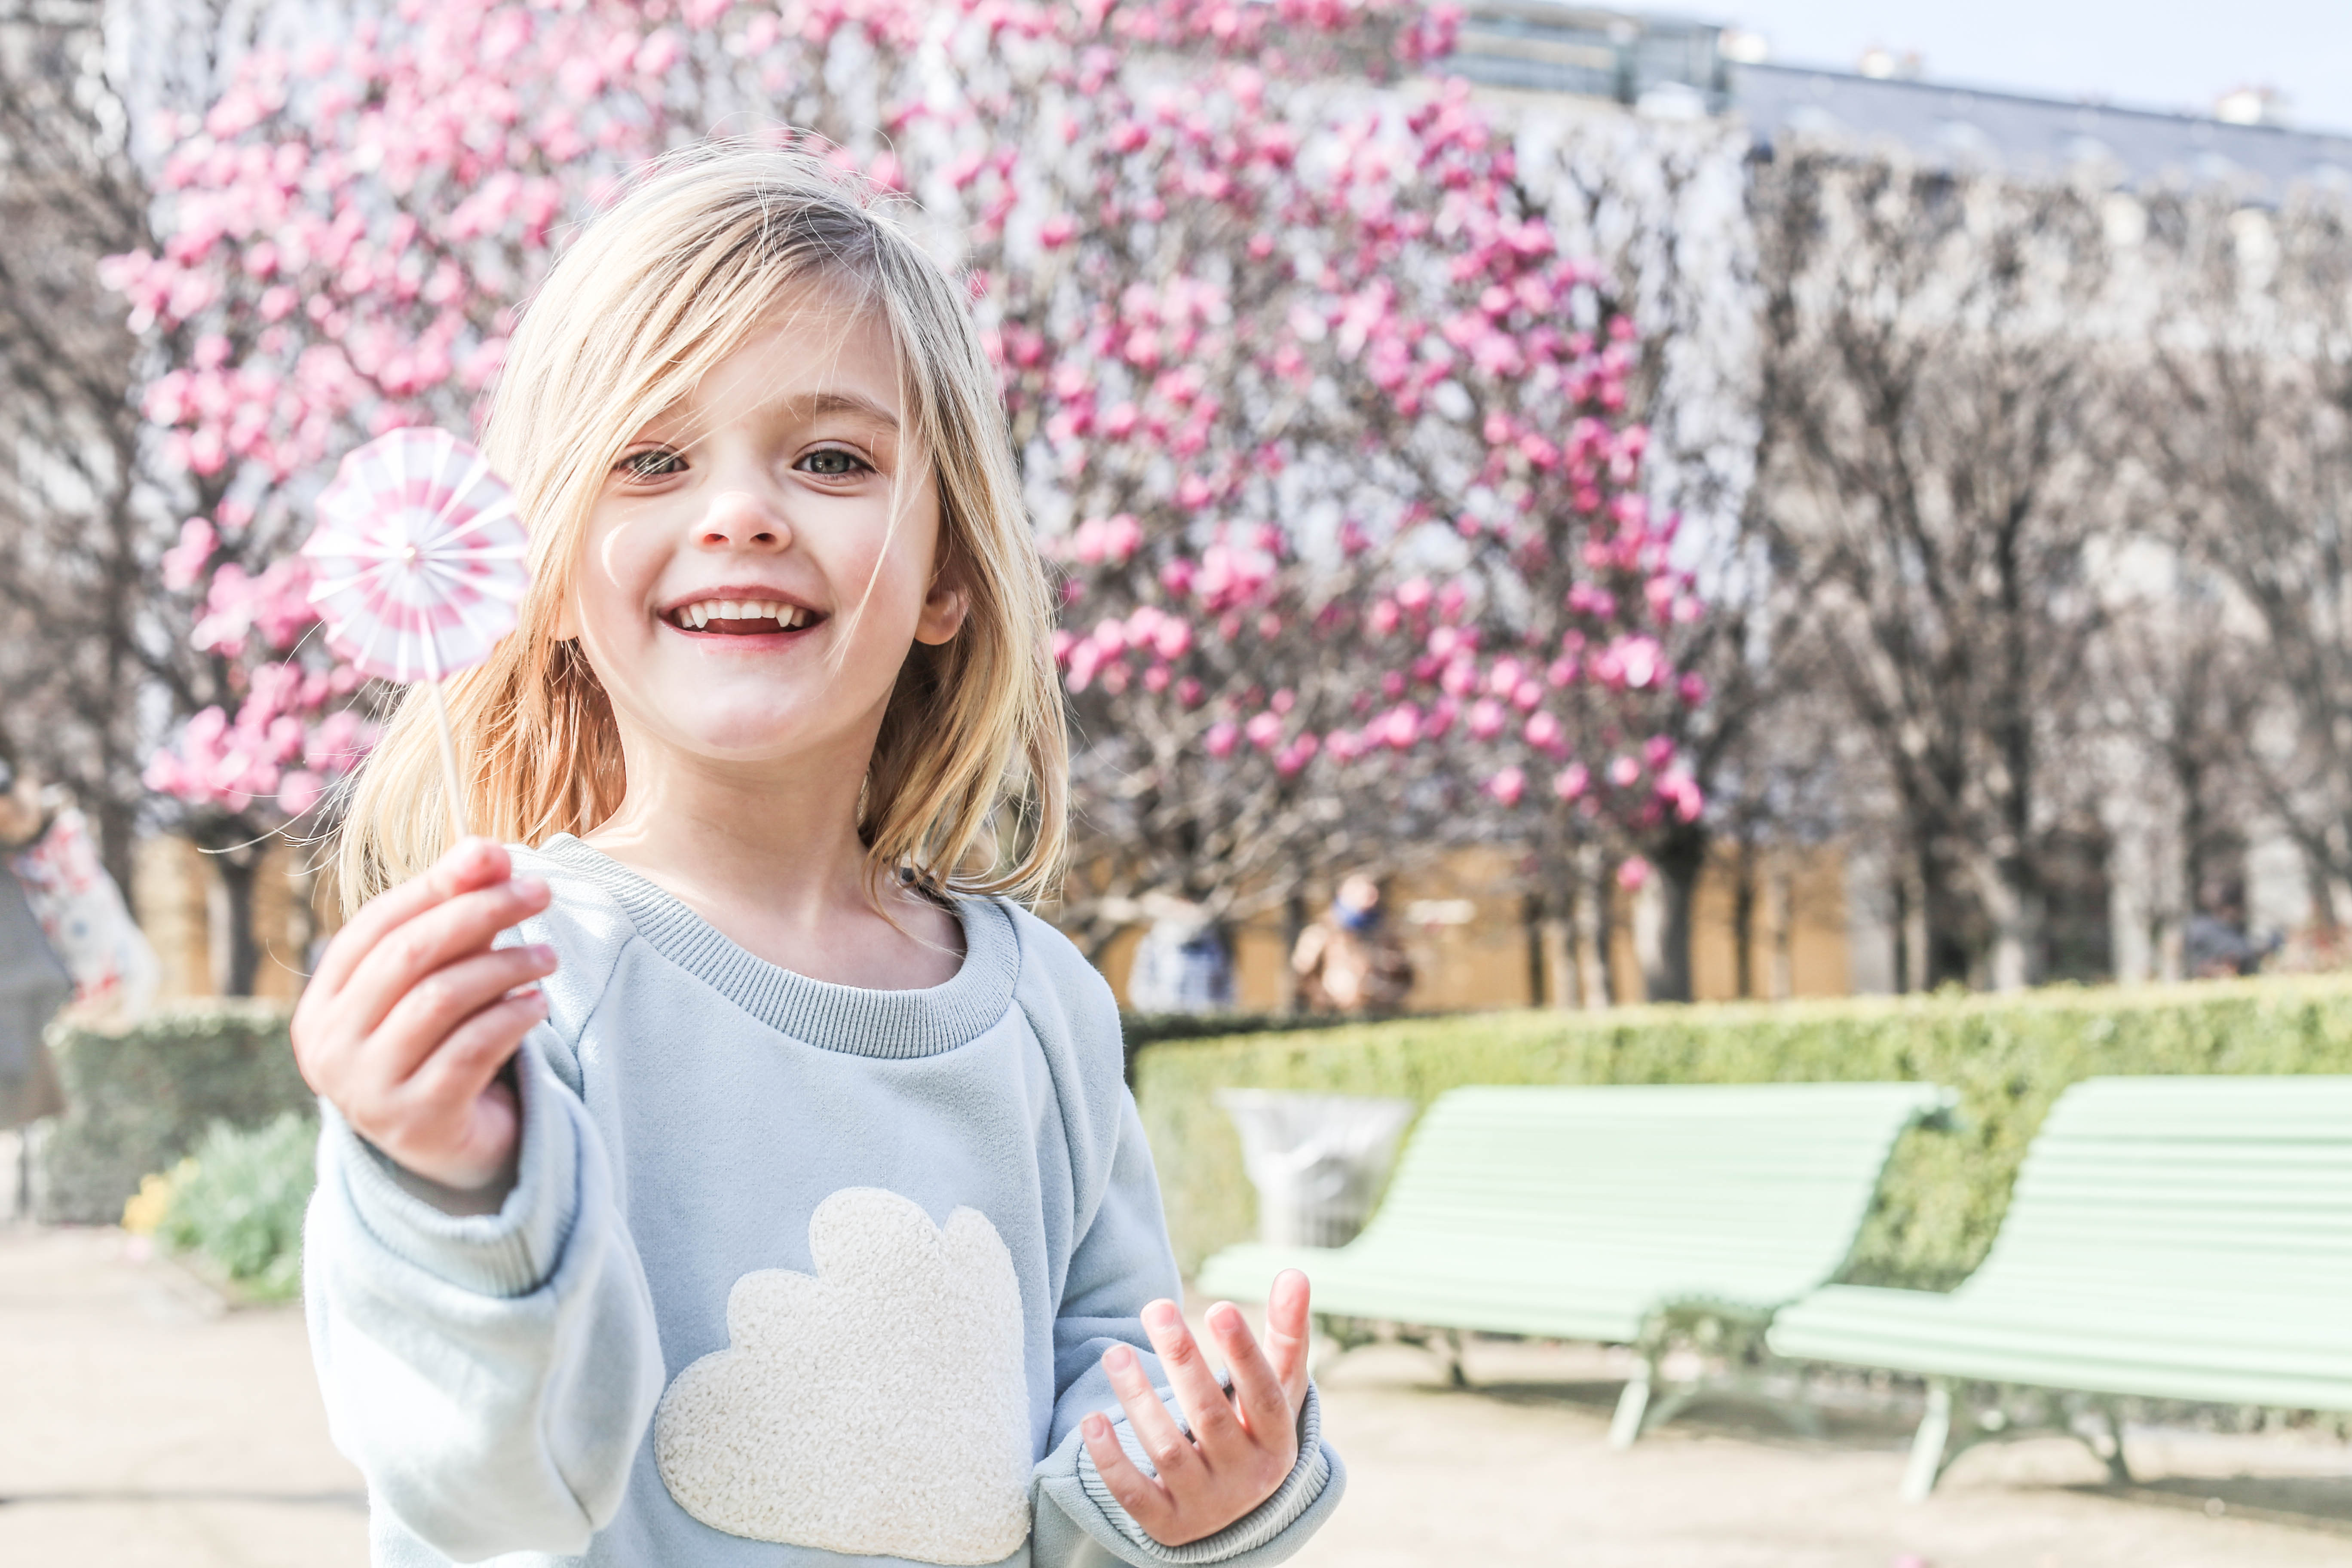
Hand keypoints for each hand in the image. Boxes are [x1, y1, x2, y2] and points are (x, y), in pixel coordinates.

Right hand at [291, 838, 557, 1207]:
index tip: (500, 857)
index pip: (376, 925)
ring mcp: (368, 1090)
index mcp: (324, 1004)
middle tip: (541, 892)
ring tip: (548, 955)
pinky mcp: (417, 1121)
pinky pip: (471, 1050)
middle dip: (481, 913)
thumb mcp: (443, 976)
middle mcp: (331, 1047)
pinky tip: (537, 1004)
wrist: (453, 1149)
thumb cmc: (443, 1043)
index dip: (439, 884)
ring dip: (505, 965)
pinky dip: (511, 1016)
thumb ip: (454, 913)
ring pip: (441, 999)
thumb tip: (485, 846)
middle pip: (410, 955)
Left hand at [1082, 1269, 1312, 1546]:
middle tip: (1156, 1307)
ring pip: (1167, 1450)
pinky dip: (1112, 1459)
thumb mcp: (1278, 1390)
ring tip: (1114, 1351)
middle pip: (1210, 1416)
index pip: (1265, 1398)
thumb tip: (1295, 1272)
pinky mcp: (1165, 1524)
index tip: (1218, 1306)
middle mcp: (1245, 1479)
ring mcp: (1205, 1504)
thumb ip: (1285, 1334)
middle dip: (1183, 1360)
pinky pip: (1134, 1493)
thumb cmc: (1255, 1429)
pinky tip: (1092, 1419)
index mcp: (1277, 1443)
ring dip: (1139, 1398)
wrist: (1236, 1517)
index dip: (1244, 1354)